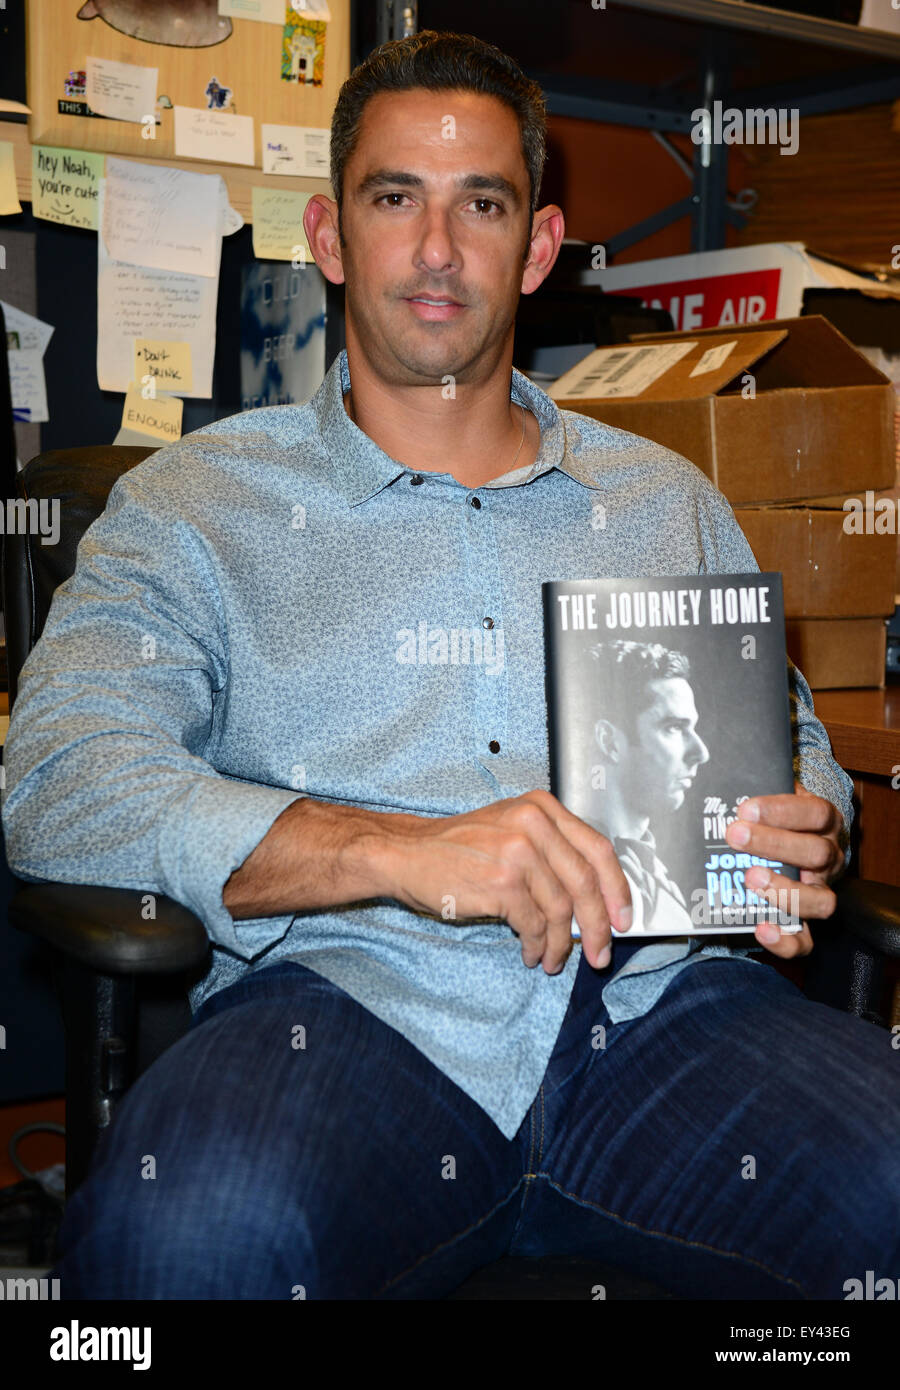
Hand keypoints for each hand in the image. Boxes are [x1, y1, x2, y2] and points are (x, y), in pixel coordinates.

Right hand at [380, 788, 632, 973]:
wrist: (406, 854)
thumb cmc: (458, 848)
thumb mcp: (510, 828)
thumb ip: (551, 851)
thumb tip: (594, 903)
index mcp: (542, 808)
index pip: (598, 850)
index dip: (617, 889)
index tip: (624, 920)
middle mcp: (534, 824)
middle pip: (586, 883)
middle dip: (598, 926)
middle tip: (600, 955)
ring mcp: (518, 852)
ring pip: (561, 910)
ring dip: (560, 945)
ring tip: (551, 961)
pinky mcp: (502, 883)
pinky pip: (534, 925)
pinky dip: (536, 946)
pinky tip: (530, 954)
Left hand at [723, 780, 844, 958]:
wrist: (785, 847)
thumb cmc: (772, 823)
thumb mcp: (769, 802)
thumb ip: (752, 795)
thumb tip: (714, 788)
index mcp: (824, 823)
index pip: (814, 813)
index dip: (782, 811)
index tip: (745, 809)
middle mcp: (829, 858)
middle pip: (816, 852)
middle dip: (775, 845)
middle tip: (736, 836)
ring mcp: (820, 892)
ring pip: (821, 900)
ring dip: (785, 891)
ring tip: (750, 879)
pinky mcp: (807, 924)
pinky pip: (805, 942)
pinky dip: (785, 941)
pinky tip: (761, 928)